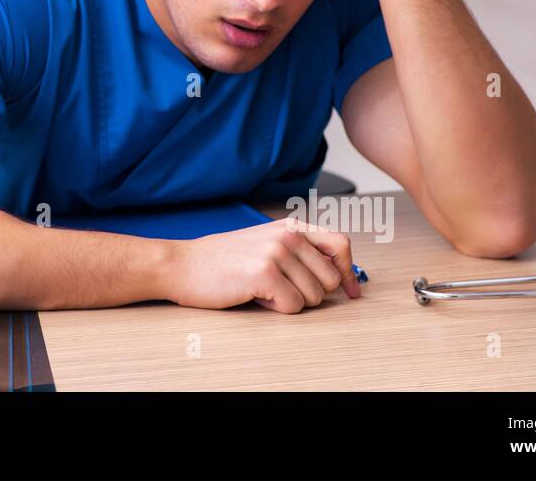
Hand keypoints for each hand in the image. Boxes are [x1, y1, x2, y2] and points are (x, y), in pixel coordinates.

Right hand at [167, 217, 361, 311]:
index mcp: (291, 226)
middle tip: (280, 289)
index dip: (349, 272)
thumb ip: (299, 253)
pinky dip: (275, 309)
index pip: (340, 244)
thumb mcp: (265, 244)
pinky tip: (255, 296)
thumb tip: (337, 276)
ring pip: (313, 297)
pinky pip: (293, 307)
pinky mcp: (265, 273)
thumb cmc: (222, 260)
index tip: (352, 292)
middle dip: (310, 294)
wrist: (183, 265)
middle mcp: (288, 235)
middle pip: (330, 280)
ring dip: (290, 302)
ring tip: (263, 290)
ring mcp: (277, 252)